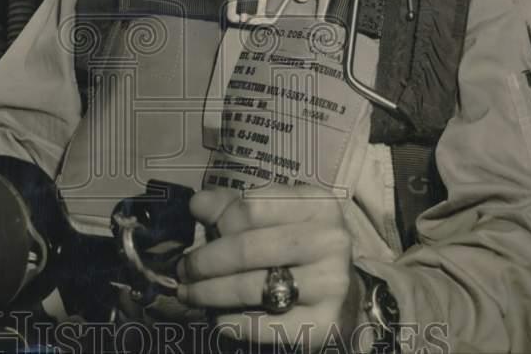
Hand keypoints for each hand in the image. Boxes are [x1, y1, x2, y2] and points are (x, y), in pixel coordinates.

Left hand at [176, 183, 361, 349]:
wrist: (347, 295)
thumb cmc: (301, 247)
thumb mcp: (276, 216)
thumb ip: (234, 206)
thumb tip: (197, 204)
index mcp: (318, 204)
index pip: (251, 206)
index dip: (218, 219)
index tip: (199, 229)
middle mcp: (330, 241)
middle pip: (246, 248)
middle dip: (204, 261)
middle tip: (183, 269)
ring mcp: (330, 284)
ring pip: (250, 287)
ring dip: (207, 292)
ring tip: (189, 293)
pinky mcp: (323, 324)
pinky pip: (262, 325)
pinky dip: (230, 321)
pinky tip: (217, 317)